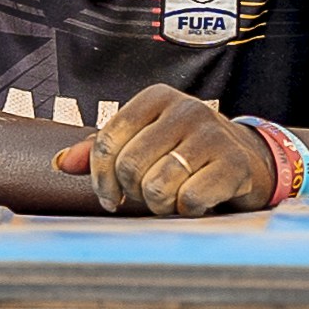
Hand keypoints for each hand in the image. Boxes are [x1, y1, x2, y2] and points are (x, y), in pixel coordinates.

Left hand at [64, 86, 276, 215]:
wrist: (248, 161)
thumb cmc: (185, 154)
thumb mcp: (144, 142)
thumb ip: (101, 151)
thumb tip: (59, 162)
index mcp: (156, 98)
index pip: (106, 142)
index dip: (101, 178)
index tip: (110, 197)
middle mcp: (185, 108)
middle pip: (130, 166)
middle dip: (133, 192)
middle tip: (148, 196)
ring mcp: (212, 134)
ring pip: (157, 185)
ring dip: (160, 205)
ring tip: (172, 198)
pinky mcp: (234, 163)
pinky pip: (189, 200)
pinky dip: (188, 210)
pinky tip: (197, 202)